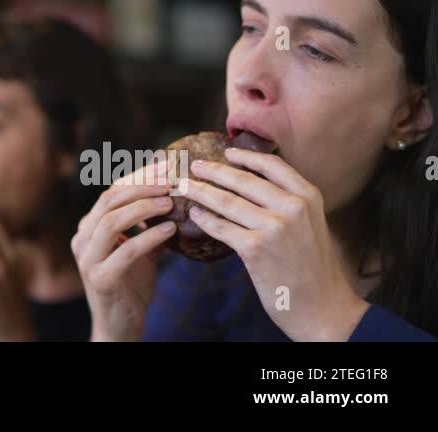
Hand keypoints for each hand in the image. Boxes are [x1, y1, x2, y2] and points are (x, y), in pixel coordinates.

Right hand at [72, 161, 176, 340]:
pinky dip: (149, 237)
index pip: (112, 191)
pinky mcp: (100, 280)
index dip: (139, 176)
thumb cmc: (131, 284)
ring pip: (111, 221)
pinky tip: (170, 230)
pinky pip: (125, 251)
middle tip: (171, 180)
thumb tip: (175, 195)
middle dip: (142, 186)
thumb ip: (149, 224)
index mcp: (89, 228)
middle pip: (109, 200)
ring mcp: (87, 260)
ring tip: (170, 202)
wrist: (120, 326)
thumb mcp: (141, 248)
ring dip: (144, 207)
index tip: (168, 166)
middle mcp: (82, 239)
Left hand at [180, 148, 369, 340]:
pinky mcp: (255, 249)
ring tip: (184, 187)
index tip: (226, 153)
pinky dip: (204, 219)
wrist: (322, 305)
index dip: (245, 156)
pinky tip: (194, 215)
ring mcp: (274, 227)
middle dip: (213, 171)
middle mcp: (292, 207)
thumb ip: (287, 202)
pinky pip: (221, 228)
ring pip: (226, 201)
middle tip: (194, 166)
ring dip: (200, 192)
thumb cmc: (312, 266)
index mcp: (308, 196)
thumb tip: (249, 184)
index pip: (272, 165)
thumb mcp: (311, 223)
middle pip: (243, 180)